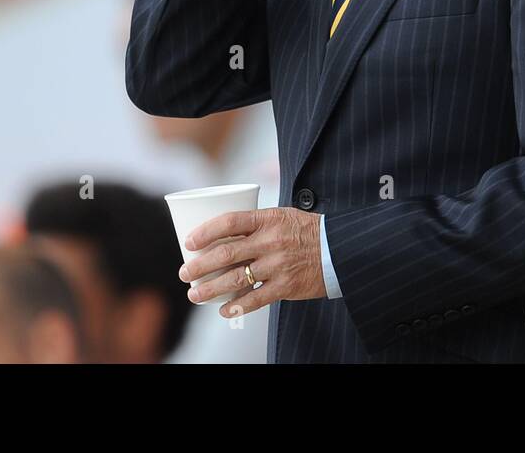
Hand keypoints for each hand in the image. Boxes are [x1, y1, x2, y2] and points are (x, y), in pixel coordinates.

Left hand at [178, 207, 326, 317]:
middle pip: (226, 254)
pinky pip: (255, 299)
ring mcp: (277, 265)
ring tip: (195, 295)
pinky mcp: (286, 286)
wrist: (340, 249)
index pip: (229, 222)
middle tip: (184, 273)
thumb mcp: (282, 215)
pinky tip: (224, 310)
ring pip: (235, 279)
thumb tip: (221, 232)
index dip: (205, 232)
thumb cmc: (306, 230)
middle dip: (199, 266)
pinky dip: (236, 307)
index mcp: (268, 218)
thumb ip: (255, 223)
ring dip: (210, 289)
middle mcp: (271, 241)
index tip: (188, 242)